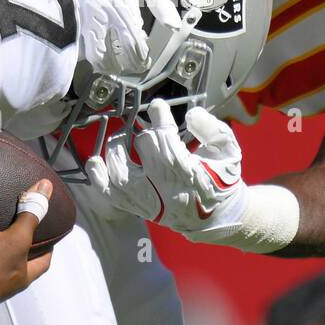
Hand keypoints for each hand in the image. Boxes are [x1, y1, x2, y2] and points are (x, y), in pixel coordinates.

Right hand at [0, 179, 55, 309]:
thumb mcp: (17, 236)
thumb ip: (31, 213)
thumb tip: (46, 187)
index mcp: (23, 278)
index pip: (43, 264)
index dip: (48, 250)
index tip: (49, 240)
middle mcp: (7, 288)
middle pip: (21, 269)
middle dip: (22, 255)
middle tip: (19, 238)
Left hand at [86, 100, 245, 233]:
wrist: (216, 218)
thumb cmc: (220, 181)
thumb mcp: (228, 151)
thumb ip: (213, 130)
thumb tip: (192, 114)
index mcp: (194, 175)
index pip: (169, 142)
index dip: (160, 118)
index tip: (157, 107)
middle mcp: (169, 190)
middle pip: (145, 152)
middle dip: (142, 133)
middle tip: (143, 125)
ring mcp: (151, 202)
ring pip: (121, 175)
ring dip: (116, 150)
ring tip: (121, 138)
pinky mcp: (139, 209)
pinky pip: (110, 195)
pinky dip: (98, 177)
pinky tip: (97, 161)